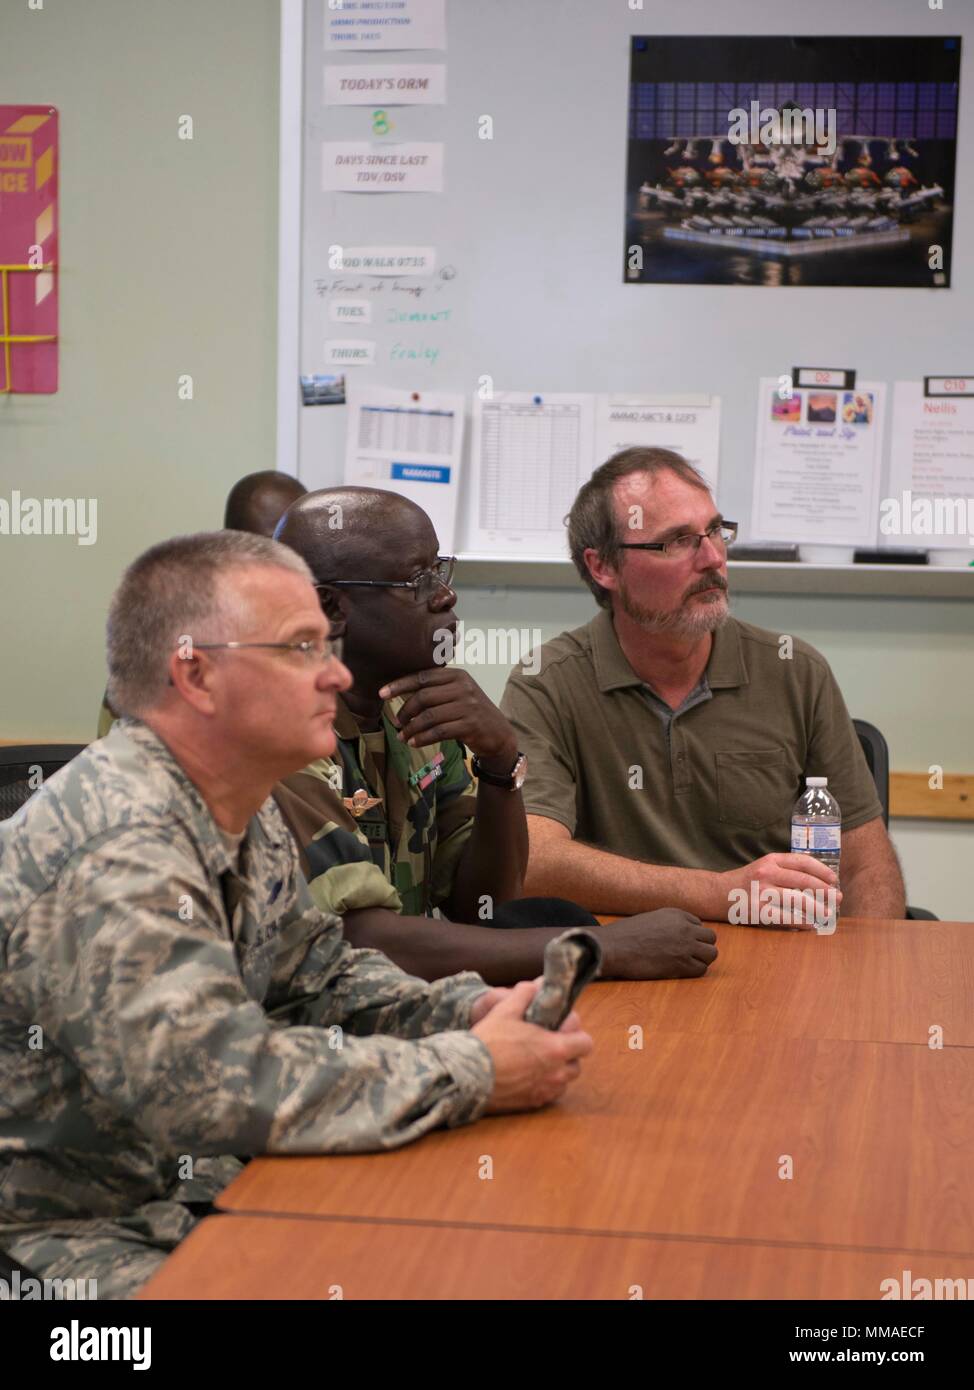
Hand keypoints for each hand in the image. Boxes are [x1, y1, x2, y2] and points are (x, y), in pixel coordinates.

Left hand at [378, 668, 517, 767]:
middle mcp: (464, 687)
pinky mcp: (470, 725)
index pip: (422, 677)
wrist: (499, 734)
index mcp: (457, 675)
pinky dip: (422, 738)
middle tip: (397, 722)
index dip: (400, 685)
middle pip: (423, 696)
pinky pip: (438, 731)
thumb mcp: (458, 694)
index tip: (382, 693)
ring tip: (402, 736)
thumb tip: (400, 692)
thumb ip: (436, 689)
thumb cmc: (471, 713)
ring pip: (429, 716)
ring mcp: (468, 706)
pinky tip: (413, 742)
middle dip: (405, 710)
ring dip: (411, 728)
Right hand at [471, 979, 592, 1112]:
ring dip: (556, 1071)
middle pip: (577, 1065)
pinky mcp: (533, 1103)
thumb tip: (535, 985)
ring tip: (536, 1060)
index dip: (577, 1034)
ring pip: (563, 1082)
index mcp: (556, 1048)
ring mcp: (545, 1091)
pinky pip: (548, 1094)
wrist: (468, 1076)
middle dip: (568, 1054)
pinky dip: (543, 1085)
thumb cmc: (489, 1041)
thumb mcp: (505, 1010)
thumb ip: (524, 994)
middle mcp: (556, 1073)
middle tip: (548, 1043)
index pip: (586, 1043)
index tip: (562, 1029)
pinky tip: (526, 1075)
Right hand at [602, 910, 716, 979]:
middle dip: (701, 946)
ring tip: (686, 963)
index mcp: (676, 914)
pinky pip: (701, 969)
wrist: (614, 947)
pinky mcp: (681, 964)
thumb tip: (678, 935)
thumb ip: (668, 924)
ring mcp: (685, 945)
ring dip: (702, 959)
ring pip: (711, 953)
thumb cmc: (625, 935)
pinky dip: (694, 971)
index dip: (691, 935)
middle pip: (710, 938)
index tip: (680, 943)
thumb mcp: (651, 919)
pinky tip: (680, 971)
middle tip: (688, 955)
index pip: (698, 924)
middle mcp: (685, 927)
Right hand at [717, 853, 840, 928]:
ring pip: (798, 899)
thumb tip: (817, 881)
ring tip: (828, 913)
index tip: (834, 879)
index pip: (803, 861)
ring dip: (817, 907)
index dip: (822, 870)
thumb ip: (784, 870)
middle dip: (825, 890)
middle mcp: (767, 873)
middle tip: (838, 898)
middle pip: (804, 881)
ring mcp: (762, 892)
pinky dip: (801, 922)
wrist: (716, 893)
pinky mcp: (757, 910)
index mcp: (771, 860)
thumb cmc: (744, 882)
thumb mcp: (763, 868)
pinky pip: (785, 917)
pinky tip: (810, 925)